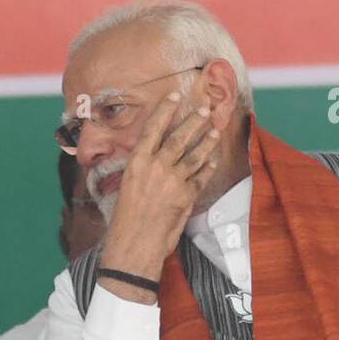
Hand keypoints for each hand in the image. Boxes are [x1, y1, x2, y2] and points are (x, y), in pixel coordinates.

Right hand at [99, 91, 220, 303]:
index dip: (165, 111)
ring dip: (206, 141)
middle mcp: (156, 167)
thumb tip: (149, 161)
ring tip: (214, 130)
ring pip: (195, 155)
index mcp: (136, 163)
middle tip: (205, 108)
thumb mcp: (126, 188)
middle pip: (179, 137)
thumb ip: (141, 172)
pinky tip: (212, 161)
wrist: (134, 244)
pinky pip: (201, 177)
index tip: (175, 95)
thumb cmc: (124, 219)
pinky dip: (207, 168)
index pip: (153, 129)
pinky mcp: (186, 196)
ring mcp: (173, 181)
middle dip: (193, 121)